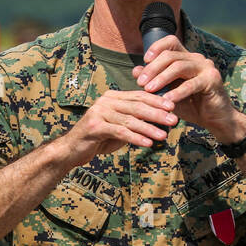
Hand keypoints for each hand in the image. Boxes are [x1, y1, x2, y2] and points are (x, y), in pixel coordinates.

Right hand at [60, 89, 177, 165]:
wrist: (72, 149)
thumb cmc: (98, 139)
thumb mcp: (119, 126)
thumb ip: (135, 121)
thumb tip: (161, 121)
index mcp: (112, 97)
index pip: (139, 96)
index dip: (157, 101)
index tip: (173, 108)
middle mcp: (105, 101)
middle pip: (136, 106)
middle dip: (157, 114)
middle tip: (174, 121)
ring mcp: (99, 113)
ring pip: (130, 120)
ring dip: (149, 128)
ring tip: (163, 136)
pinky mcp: (95, 127)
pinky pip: (120, 132)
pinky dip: (135, 138)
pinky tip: (147, 143)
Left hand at [135, 35, 245, 142]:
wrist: (213, 118)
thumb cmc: (189, 104)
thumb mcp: (167, 92)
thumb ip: (153, 81)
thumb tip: (135, 70)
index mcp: (186, 58)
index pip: (171, 41)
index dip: (157, 47)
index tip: (144, 60)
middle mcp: (196, 59)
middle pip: (171, 55)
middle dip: (153, 68)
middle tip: (140, 82)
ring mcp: (206, 67)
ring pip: (179, 66)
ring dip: (161, 78)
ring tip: (149, 90)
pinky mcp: (212, 80)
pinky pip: (191, 84)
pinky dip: (177, 92)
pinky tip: (166, 100)